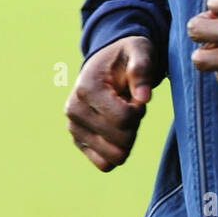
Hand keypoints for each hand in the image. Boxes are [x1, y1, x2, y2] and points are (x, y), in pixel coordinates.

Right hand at [65, 36, 155, 170]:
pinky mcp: (79, 141)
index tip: (138, 96)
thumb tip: (144, 98)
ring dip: (128, 137)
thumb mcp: (140, 52)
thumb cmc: (127, 57)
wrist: (108, 64)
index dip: (139, 110)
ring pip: (114, 156)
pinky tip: (117, 129)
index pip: (124, 118)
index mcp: (86, 88)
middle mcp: (74, 110)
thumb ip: (142, 70)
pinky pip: (104, 164)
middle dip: (135, 124)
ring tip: (124, 114)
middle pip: (121, 140)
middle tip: (131, 104)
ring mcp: (74, 128)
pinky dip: (118, 150)